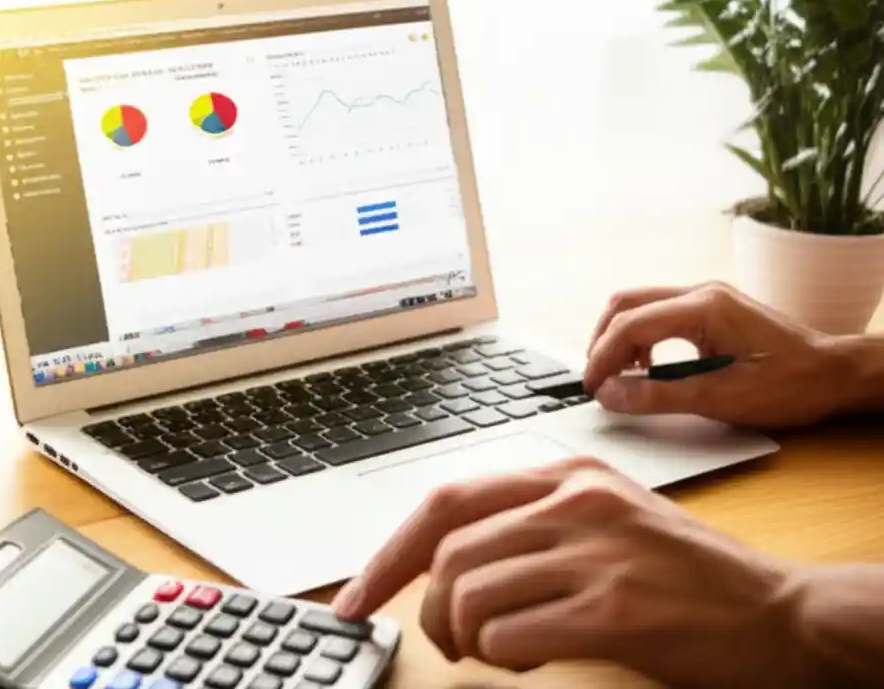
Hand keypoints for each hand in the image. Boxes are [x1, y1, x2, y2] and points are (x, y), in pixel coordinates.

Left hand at [331, 457, 803, 686]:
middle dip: (428, 610)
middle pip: (447, 554)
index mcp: (564, 475)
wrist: (775, 611)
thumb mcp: (604, 517)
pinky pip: (508, 635)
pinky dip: (503, 656)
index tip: (356, 594)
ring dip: (466, 638)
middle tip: (448, 641)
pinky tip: (537, 655)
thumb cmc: (684, 573)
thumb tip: (442, 566)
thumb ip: (527, 525)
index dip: (389, 552)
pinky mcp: (612, 608)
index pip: (444, 502)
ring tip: (498, 649)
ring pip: (469, 595)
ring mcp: (594, 551)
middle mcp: (573, 502)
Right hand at [584, 282, 859, 427]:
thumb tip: (610, 394)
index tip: (591, 388)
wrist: (836, 375)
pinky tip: (649, 369)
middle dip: (602, 342)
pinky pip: (659, 315)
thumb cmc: (791, 385)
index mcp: (704, 308)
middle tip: (598, 380)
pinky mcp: (711, 310)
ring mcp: (706, 298)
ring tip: (621, 378)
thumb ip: (659, 396)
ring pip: (639, 307)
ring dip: (620, 339)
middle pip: (626, 304)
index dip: (602, 357)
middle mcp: (701, 293)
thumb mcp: (721, 399)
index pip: (630, 325)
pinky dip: (641, 339)